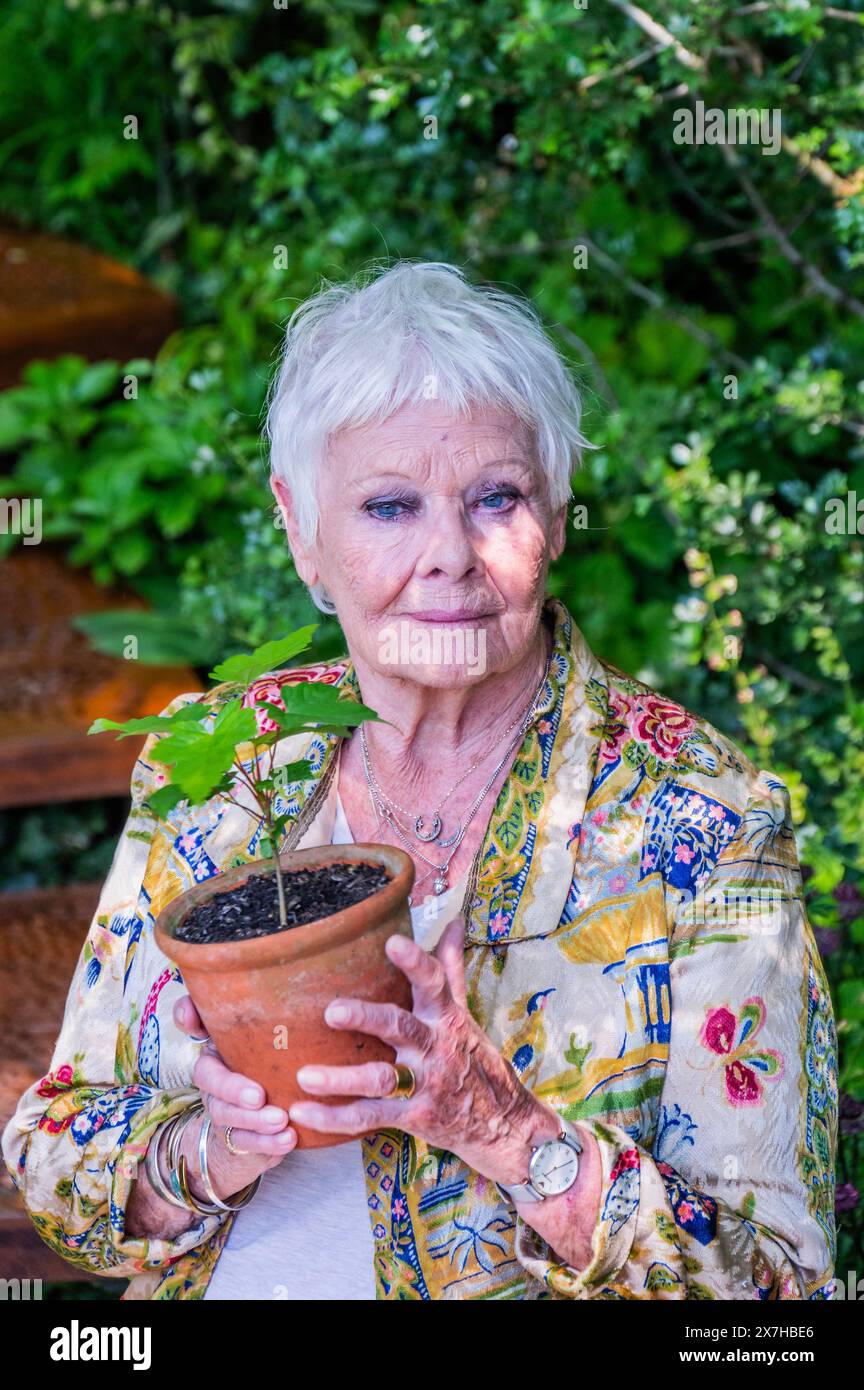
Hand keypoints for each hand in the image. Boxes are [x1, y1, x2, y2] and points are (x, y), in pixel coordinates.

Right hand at [173, 994, 297, 1201]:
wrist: (271, 1126)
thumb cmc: (278, 1069)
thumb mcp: (281, 1039)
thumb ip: (279, 1016)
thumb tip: (298, 991)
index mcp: (220, 1046)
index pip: (194, 1024)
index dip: (189, 1018)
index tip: (192, 1018)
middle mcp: (215, 1076)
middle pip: (209, 1079)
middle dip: (231, 1088)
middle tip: (258, 1096)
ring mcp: (223, 1108)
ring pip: (226, 1115)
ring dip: (253, 1121)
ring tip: (280, 1121)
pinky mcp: (238, 1139)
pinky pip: (246, 1144)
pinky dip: (267, 1145)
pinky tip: (288, 1139)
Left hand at [289, 914, 559, 1186]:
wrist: (502, 1123)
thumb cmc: (474, 1058)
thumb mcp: (464, 1012)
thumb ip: (450, 967)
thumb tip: (453, 921)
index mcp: (445, 1017)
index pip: (433, 983)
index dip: (415, 963)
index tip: (393, 943)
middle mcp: (434, 1047)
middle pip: (400, 1028)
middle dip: (366, 1020)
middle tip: (332, 1012)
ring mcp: (423, 1084)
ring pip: (379, 1079)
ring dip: (341, 1080)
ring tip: (304, 1075)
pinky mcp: (411, 1116)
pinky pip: (368, 1117)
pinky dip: (334, 1118)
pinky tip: (302, 1112)